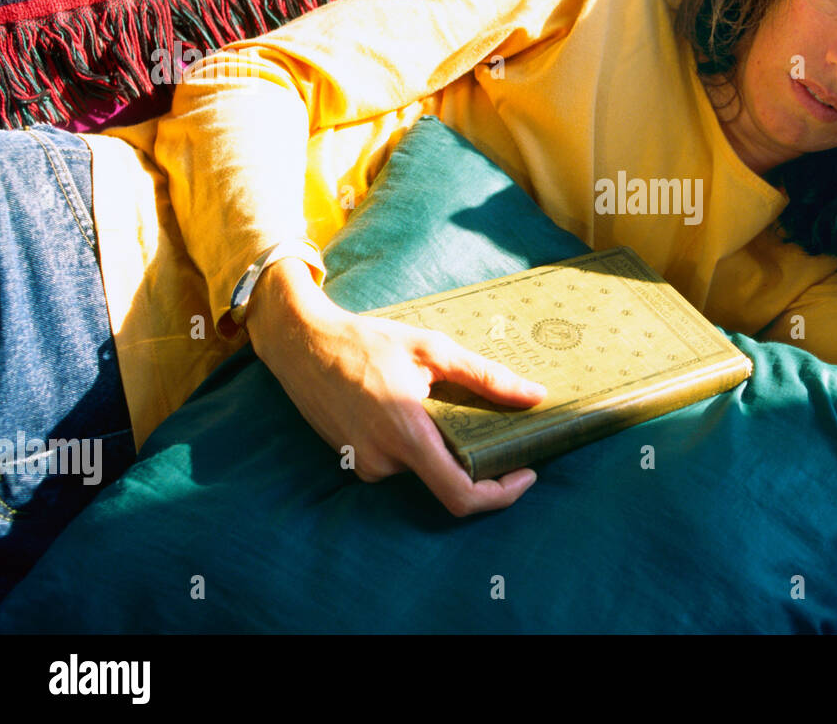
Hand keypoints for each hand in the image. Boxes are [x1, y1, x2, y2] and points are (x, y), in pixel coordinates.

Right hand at [246, 260, 545, 516]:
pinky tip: (419, 408)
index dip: (500, 495)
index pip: (460, 495)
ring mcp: (363, 465)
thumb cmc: (366, 341)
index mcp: (405, 436)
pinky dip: (421, 443)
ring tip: (451, 405)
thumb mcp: (432, 349)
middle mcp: (382, 461)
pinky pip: (401, 461)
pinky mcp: (353, 461)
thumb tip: (535, 396)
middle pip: (447, 479)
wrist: (302, 343)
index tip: (525, 472)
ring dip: (446, 447)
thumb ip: (486, 377)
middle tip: (501, 427)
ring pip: (424, 468)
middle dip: (478, 461)